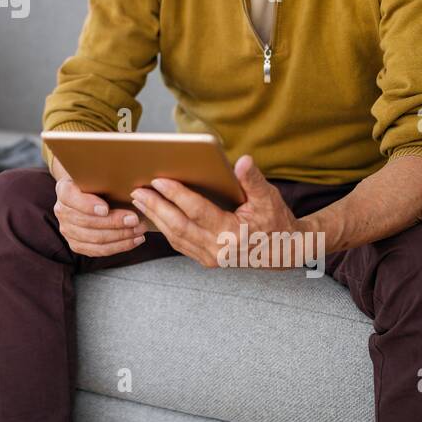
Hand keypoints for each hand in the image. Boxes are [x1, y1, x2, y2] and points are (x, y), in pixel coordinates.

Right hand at [53, 175, 148, 257]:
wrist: (89, 194)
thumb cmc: (97, 182)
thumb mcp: (97, 175)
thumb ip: (105, 178)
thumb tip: (131, 186)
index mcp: (64, 190)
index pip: (72, 199)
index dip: (88, 206)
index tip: (106, 209)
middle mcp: (62, 211)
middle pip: (87, 222)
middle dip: (114, 222)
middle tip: (134, 219)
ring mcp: (67, 230)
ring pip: (95, 239)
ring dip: (120, 236)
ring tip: (139, 230)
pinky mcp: (76, 245)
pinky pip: (98, 250)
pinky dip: (119, 246)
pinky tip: (134, 240)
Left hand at [131, 154, 306, 268]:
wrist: (284, 251)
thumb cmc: (276, 221)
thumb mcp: (268, 198)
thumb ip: (252, 180)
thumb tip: (242, 161)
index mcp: (232, 234)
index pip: (197, 211)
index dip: (176, 195)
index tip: (158, 180)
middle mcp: (218, 250)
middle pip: (178, 226)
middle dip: (155, 207)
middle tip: (137, 191)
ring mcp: (211, 258)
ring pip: (175, 237)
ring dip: (155, 218)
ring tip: (139, 201)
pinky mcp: (207, 261)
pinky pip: (179, 244)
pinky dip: (164, 229)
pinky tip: (153, 216)